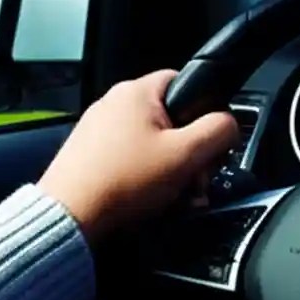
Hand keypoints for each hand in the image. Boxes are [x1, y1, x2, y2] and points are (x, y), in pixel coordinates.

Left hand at [38, 69, 238, 240]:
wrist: (70, 217)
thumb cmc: (125, 181)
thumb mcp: (186, 154)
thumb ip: (218, 131)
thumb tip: (230, 124)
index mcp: (137, 91)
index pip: (184, 82)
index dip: (204, 111)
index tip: (209, 143)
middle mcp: (114, 102)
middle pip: (170, 118)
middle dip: (188, 152)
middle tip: (194, 181)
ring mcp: (97, 128)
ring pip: (151, 143)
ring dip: (169, 169)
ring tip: (172, 198)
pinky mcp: (87, 154)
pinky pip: (129, 159)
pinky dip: (144, 177)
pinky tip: (148, 200)